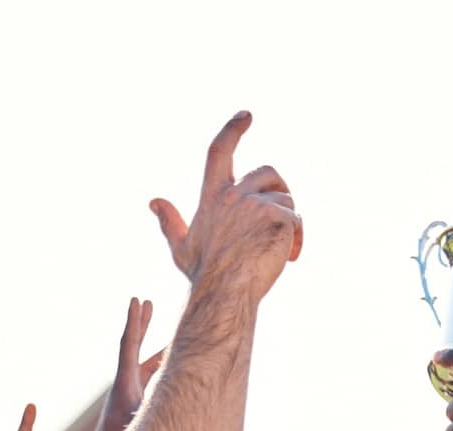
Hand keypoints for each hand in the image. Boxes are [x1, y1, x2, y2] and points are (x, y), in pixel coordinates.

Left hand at [90, 297, 166, 430]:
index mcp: (124, 383)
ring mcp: (129, 392)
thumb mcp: (135, 427)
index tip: (137, 300)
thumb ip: (150, 414)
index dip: (134, 322)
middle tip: (146, 302)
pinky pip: (150, 379)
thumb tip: (172, 404)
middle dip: (142, 325)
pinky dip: (161, 369)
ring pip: (144, 363)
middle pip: (133, 347)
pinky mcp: (134, 403)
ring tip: (169, 336)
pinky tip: (173, 368)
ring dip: (156, 349)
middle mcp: (125, 383)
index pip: (128, 345)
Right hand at [151, 111, 301, 302]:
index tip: (246, 115)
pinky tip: (291, 257)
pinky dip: (299, 237)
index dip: (233, 130)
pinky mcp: (278, 218)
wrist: (224, 294)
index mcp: (212, 196)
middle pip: (268, 171)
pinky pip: (298, 219)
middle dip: (279, 187)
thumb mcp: (182, 247)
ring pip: (287, 198)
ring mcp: (257, 205)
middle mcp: (234, 194)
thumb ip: (170, 222)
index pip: (219, 151)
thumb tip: (154, 201)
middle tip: (283, 215)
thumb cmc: (204, 275)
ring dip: (290, 221)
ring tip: (284, 249)